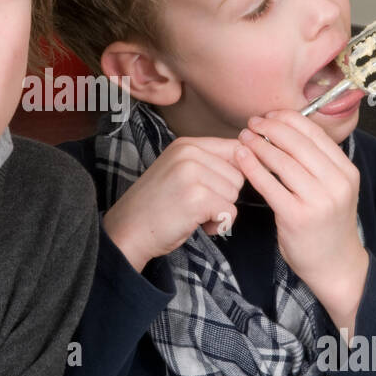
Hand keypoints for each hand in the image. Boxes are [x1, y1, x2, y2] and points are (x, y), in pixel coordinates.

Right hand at [102, 136, 245, 271]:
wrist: (128, 230)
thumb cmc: (156, 205)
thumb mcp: (179, 171)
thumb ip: (207, 162)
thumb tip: (247, 156)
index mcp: (186, 144)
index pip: (234, 148)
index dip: (234, 173)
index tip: (217, 189)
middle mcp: (189, 153)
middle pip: (238, 174)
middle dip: (224, 195)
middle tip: (197, 205)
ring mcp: (192, 174)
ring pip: (235, 194)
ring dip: (220, 211)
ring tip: (193, 214)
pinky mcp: (196, 198)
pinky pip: (229, 212)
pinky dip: (218, 225)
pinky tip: (196, 224)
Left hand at [235, 109, 367, 310]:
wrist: (336, 265)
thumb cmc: (328, 225)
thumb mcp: (335, 190)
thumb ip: (318, 165)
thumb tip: (287, 132)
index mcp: (347, 172)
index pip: (316, 134)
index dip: (289, 119)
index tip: (270, 114)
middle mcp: (337, 183)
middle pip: (298, 143)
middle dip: (271, 128)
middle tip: (252, 123)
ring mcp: (318, 201)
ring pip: (282, 161)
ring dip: (259, 145)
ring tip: (243, 137)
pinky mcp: (297, 217)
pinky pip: (269, 185)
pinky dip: (252, 167)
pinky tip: (241, 157)